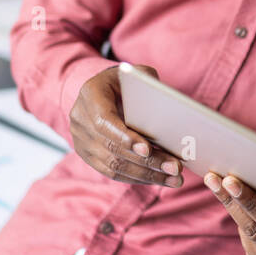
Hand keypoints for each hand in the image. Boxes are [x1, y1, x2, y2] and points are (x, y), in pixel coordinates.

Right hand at [68, 64, 183, 187]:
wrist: (105, 92)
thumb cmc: (126, 82)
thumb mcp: (137, 75)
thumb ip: (149, 85)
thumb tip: (169, 106)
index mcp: (90, 95)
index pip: (103, 121)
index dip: (124, 137)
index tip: (147, 150)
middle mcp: (80, 119)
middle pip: (112, 148)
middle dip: (147, 161)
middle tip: (175, 168)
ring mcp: (81, 141)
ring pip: (114, 165)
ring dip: (147, 175)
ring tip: (174, 178)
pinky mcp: (88, 156)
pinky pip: (113, 172)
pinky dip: (138, 178)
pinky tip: (160, 179)